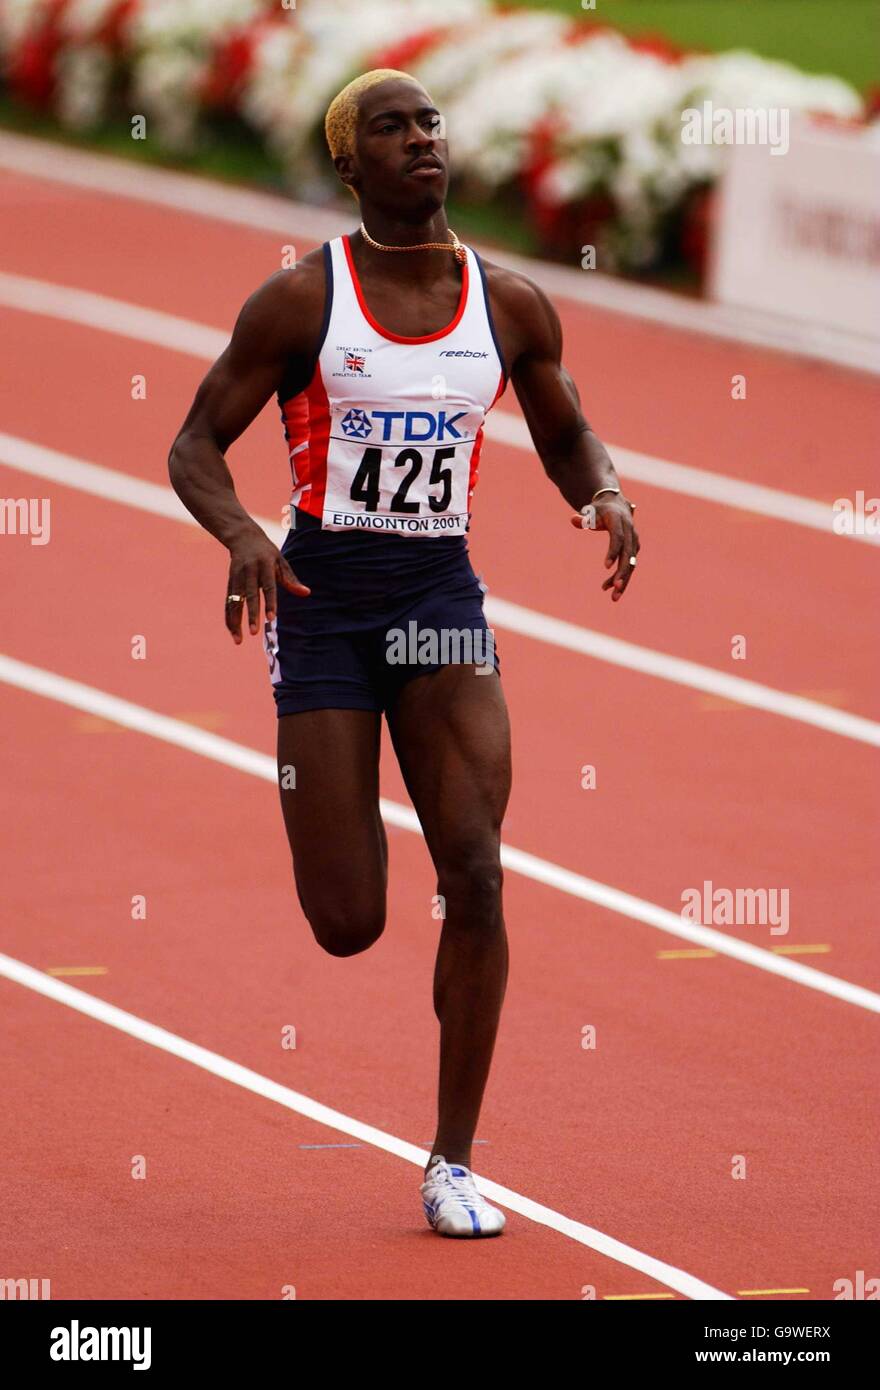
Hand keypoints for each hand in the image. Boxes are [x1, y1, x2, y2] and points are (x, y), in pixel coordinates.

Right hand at [225, 526, 309, 643]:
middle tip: (254, 633)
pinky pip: (228, 602)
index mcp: (264, 565)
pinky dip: (229, 617)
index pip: (269, 587)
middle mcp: (249, 571)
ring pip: (234, 601)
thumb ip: (291, 579)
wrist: (243, 536)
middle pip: (250, 596)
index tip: (271, 618)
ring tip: (239, 640)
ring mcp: (237, 577)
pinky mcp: (229, 582)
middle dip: (251, 614)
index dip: (270, 602)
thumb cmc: (267, 552)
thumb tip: (306, 593)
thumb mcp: (281, 561)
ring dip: (235, 621)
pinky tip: (233, 631)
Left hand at [570, 495, 639, 601]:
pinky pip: (627, 565)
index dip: (613, 552)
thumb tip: (573, 520)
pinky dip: (619, 577)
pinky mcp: (632, 550)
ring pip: (631, 564)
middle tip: (615, 588)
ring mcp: (634, 542)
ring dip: (623, 580)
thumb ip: (583, 519)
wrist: (616, 505)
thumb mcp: (591, 511)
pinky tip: (606, 588)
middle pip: (628, 554)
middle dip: (622, 573)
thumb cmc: (599, 509)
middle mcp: (630, 532)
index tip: (605, 567)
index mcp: (620, 521)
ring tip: (613, 597)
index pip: (618, 538)